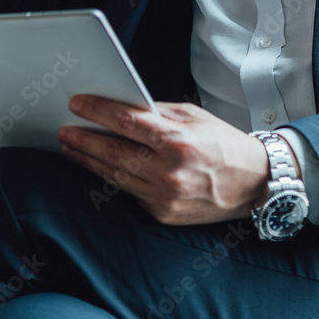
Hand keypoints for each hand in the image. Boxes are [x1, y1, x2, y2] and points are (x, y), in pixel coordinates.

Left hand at [58, 97, 273, 224]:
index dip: (97, 111)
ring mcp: (164, 196)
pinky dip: (112, 178)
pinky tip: (98, 167)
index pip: (126, 122)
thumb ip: (157, 112)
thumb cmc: (223, 143)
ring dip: (89, 161)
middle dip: (84, 140)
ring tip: (71, 148)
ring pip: (115, 176)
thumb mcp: (194, 116)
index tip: (78, 104)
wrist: (253, 182)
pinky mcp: (163, 214)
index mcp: (177, 140)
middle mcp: (169, 170)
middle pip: (114, 152)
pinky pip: (130, 193)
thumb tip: (122, 106)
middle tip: (65, 130)